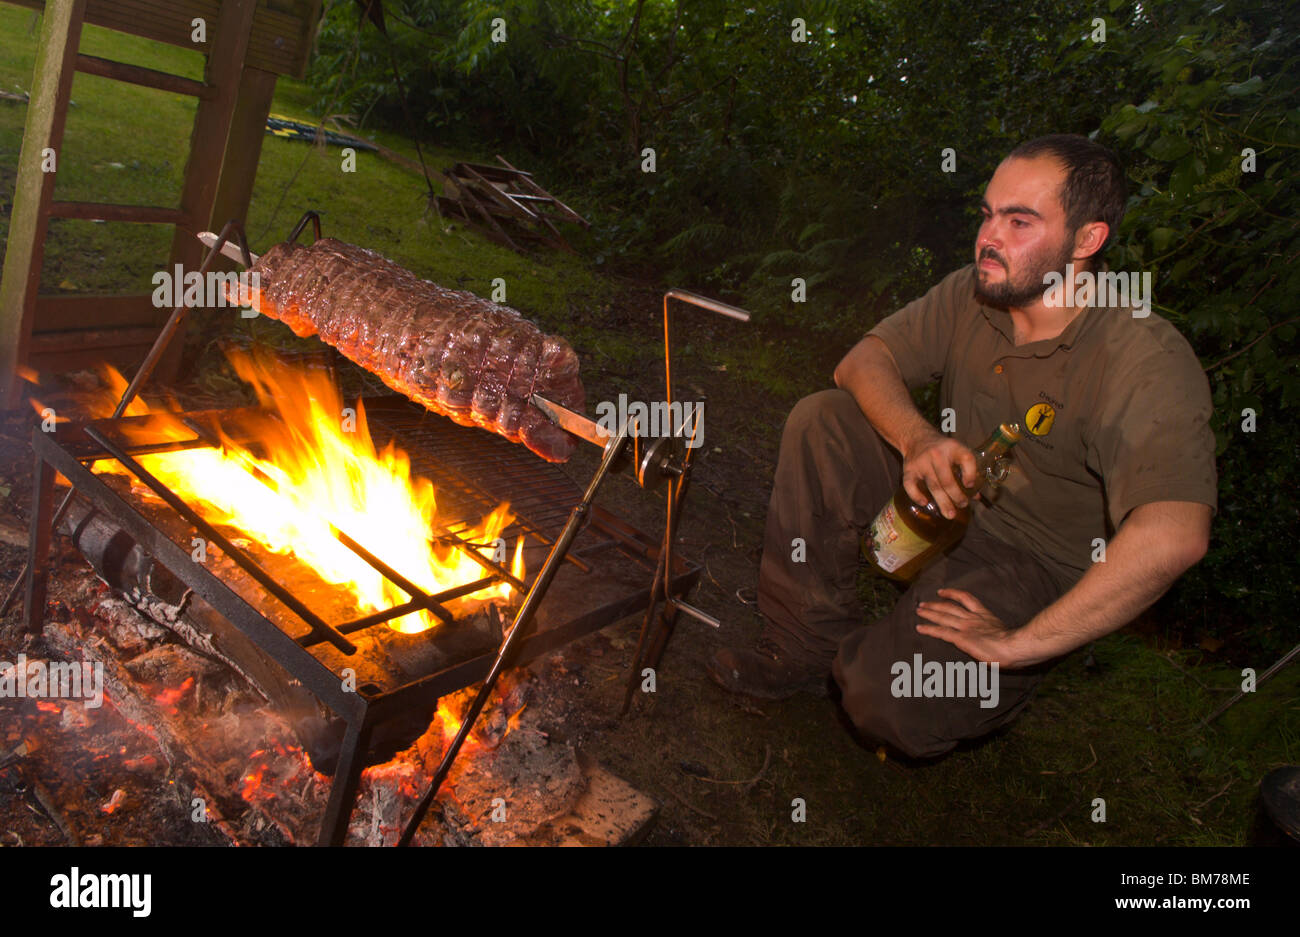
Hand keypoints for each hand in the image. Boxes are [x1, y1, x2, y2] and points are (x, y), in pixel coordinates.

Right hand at [901, 428, 976, 518]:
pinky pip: (910, 485)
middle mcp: (937, 454)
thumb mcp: (956, 452)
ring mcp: (921, 463)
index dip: (970, 473)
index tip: (970, 486)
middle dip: (957, 495)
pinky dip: (916, 495)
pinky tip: (925, 503)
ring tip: (950, 514)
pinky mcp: (909, 470)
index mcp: (953, 448)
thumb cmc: (941, 450)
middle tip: (962, 505)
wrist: (916, 438)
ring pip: (933, 485)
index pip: (966, 458)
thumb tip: (976, 497)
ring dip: (943, 501)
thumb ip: (966, 471)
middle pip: (947, 479)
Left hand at [915, 588, 1030, 667]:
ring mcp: (966, 627)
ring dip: (929, 613)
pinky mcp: (961, 638)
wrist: (1016, 646)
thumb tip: (992, 640)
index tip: (942, 592)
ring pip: (943, 617)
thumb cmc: (1016, 644)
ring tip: (919, 611)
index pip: (966, 599)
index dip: (952, 594)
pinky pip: (941, 632)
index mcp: (984, 615)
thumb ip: (994, 633)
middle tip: (923, 603)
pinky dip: (929, 629)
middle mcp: (973, 618)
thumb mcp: (1004, 633)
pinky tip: (920, 628)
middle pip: (950, 607)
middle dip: (935, 604)